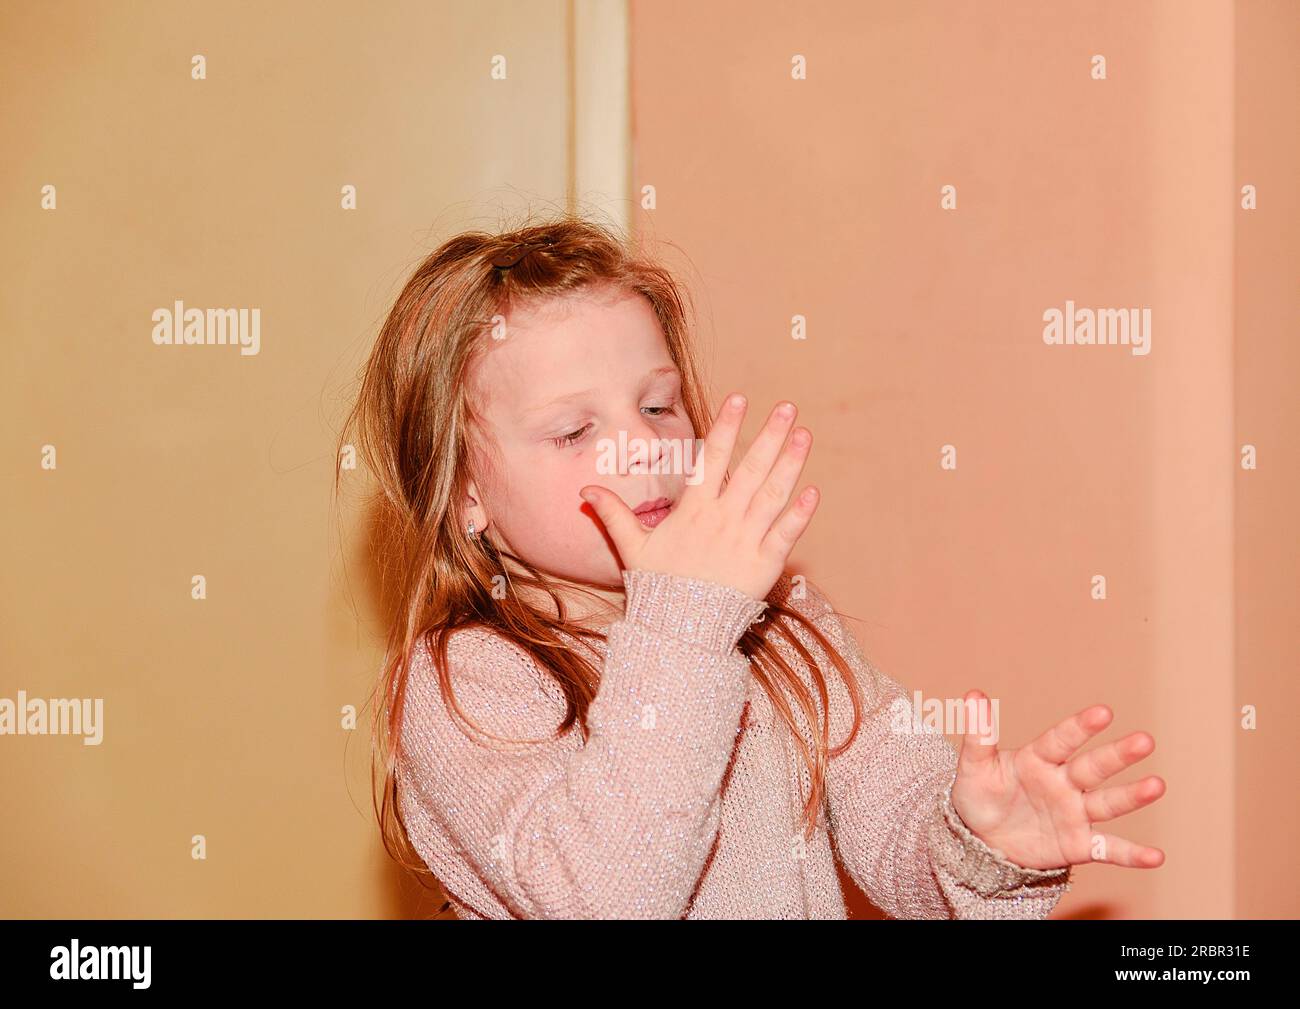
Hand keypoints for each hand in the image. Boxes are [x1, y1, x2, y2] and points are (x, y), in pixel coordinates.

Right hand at [578, 393, 818, 600]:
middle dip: (769, 435)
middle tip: (787, 407)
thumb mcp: (632, 547)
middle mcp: (723, 519)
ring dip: (790, 463)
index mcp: (694, 510)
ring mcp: (746, 540)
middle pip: (750, 469)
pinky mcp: (764, 565)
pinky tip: (813, 491)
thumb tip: (585, 490)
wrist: (679, 631)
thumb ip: (614, 514)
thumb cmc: (657, 588)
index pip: (711, 459)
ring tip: (804, 434)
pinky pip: (785, 535)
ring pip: (773, 495)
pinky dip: (800, 514)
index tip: (739, 398)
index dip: (725, 427)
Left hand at [949, 691, 1166, 870]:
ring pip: (1107, 802)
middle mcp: (1064, 783)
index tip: (1103, 712)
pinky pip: (1107, 849)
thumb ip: (979, 735)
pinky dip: (1131, 854)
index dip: (1080, 727)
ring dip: (1132, 795)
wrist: (981, 839)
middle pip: (1094, 766)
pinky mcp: (1078, 844)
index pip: (1061, 740)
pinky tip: (1156, 856)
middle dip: (1118, 754)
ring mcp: (1074, 813)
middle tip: (1145, 740)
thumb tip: (973, 695)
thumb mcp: (974, 767)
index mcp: (1039, 759)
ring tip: (1156, 785)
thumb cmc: (981, 795)